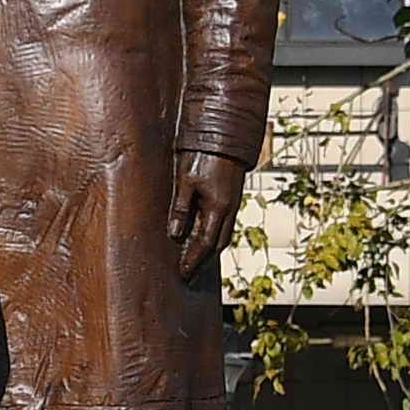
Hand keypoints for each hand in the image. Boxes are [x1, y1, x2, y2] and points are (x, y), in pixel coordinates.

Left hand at [168, 148, 247, 272]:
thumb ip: (180, 209)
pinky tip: (205, 237)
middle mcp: (229, 209)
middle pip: (218, 244)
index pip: (205, 244)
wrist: (227, 134)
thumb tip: (175, 235)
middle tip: (189, 274)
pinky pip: (225, 224)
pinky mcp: (233, 196)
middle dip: (203, 261)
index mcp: (217, 208)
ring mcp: (233, 203)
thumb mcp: (185, 180)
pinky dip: (215, 236)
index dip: (194, 261)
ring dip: (211, 250)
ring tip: (196, 261)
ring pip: (224, 235)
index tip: (183, 274)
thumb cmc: (203, 154)